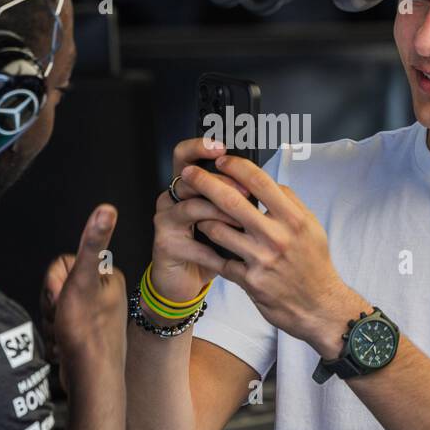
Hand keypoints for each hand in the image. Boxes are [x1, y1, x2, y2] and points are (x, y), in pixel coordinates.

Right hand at [40, 204, 126, 387]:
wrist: (91, 380)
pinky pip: (60, 328)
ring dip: (53, 322)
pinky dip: (57, 338)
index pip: (62, 265)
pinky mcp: (88, 336)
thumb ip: (92, 243)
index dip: (55, 282)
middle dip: (52, 304)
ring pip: (56, 308)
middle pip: (57, 286)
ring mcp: (97, 316)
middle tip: (63, 318)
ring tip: (65, 334)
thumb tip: (106, 209)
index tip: (64, 298)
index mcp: (108, 277)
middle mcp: (106, 294)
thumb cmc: (87, 332)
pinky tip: (65, 346)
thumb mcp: (83, 280)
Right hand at [147, 137, 250, 310]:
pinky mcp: (165, 244)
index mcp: (186, 187)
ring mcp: (165, 221)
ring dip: (221, 215)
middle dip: (221, 183)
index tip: (222, 149)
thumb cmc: (208, 247)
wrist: (183, 281)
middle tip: (246, 192)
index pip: (185, 156)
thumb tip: (265, 186)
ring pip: (193, 207)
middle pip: (190, 178)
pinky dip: (215, 251)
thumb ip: (236, 200)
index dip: (200, 148)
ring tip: (243, 226)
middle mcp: (171, 199)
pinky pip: (193, 243)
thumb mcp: (224, 219)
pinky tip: (231, 257)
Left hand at [182, 155, 365, 357]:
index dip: (237, 167)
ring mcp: (261, 260)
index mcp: (294, 219)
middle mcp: (277, 237)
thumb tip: (269, 183)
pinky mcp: (249, 281)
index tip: (222, 161)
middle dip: (206, 183)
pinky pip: (221, 260)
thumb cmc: (314, 264)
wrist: (320, 306)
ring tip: (197, 212)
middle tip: (190, 174)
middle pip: (232, 201)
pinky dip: (211, 250)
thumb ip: (290, 204)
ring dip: (204, 218)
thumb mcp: (311, 228)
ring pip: (219, 230)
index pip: (260, 182)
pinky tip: (205, 244)